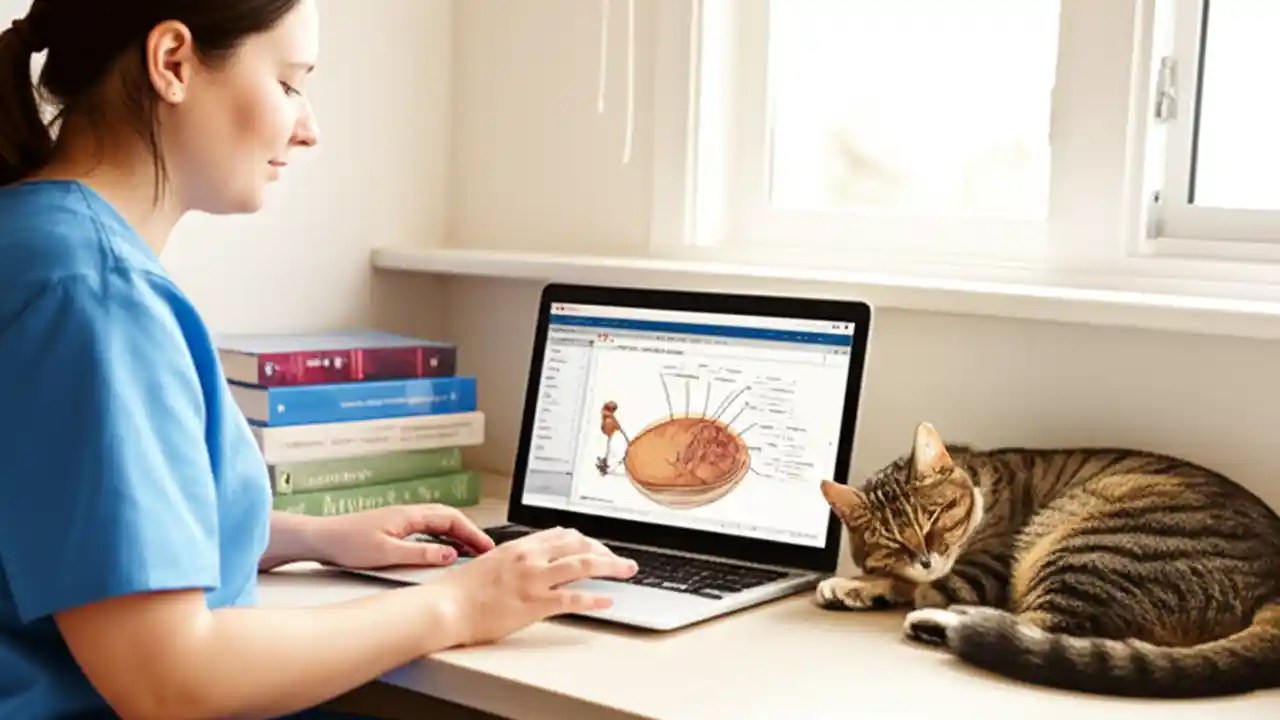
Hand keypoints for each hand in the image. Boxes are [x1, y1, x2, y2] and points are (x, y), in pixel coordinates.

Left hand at [311, 504, 495, 568]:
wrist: (320, 539)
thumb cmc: (346, 543)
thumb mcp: (386, 553)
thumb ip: (419, 554)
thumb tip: (449, 556)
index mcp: (409, 516)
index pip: (452, 520)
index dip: (473, 533)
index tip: (487, 548)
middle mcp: (408, 514)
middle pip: (449, 518)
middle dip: (470, 533)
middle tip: (486, 551)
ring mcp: (401, 520)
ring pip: (439, 524)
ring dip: (457, 536)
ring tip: (470, 553)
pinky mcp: (394, 529)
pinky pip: (427, 530)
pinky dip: (442, 539)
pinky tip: (443, 552)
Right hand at [431, 526, 638, 646]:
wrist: (446, 606)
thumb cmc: (461, 590)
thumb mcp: (491, 562)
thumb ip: (515, 559)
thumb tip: (530, 561)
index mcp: (519, 546)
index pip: (562, 534)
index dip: (585, 540)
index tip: (597, 547)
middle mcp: (530, 557)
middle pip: (578, 544)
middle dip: (604, 550)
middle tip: (619, 560)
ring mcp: (534, 579)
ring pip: (583, 564)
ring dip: (611, 566)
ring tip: (627, 570)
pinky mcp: (535, 603)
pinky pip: (572, 597)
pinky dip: (594, 598)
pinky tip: (606, 600)